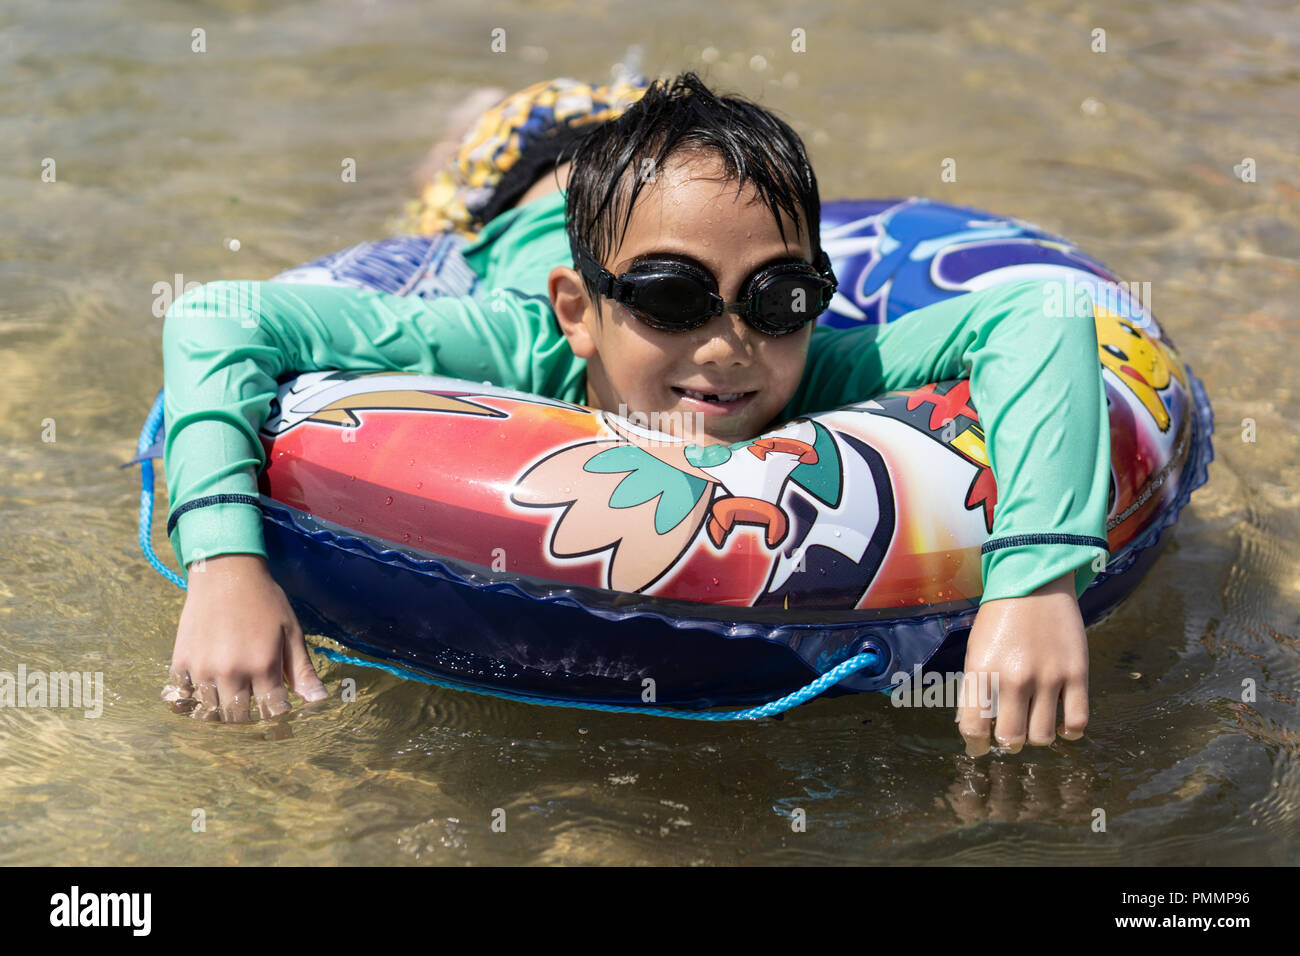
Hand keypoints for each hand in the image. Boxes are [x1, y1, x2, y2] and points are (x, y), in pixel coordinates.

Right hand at [163, 554, 327, 721]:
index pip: (271, 712)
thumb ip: (302, 670)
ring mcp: (202, 669)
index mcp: (263, 665)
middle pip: (238, 717)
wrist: (226, 571)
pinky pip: (182, 697)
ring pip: (209, 712)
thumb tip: (318, 700)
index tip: (277, 709)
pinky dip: (191, 701)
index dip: (277, 715)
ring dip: (220, 710)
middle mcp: (231, 672)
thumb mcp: (291, 632)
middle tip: (252, 702)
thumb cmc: (265, 601)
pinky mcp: (181, 661)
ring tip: (229, 696)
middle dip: (248, 716)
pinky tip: (202, 693)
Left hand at [955, 572, 1088, 755]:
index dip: (976, 745)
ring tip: (1034, 725)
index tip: (980, 746)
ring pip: (1043, 737)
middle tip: (1010, 735)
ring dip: (1037, 737)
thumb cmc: (999, 619)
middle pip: (1011, 739)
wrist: (1035, 584)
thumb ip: (973, 689)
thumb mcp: (975, 650)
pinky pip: (1077, 721)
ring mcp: (1049, 677)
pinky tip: (1062, 725)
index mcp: (983, 671)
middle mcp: (1015, 678)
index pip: (974, 729)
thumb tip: (971, 729)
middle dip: (1008, 743)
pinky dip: (1069, 731)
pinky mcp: (1077, 674)